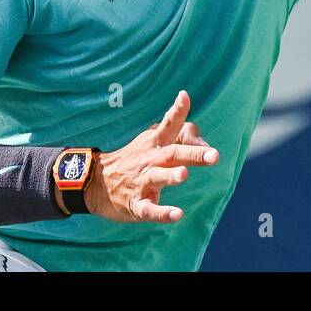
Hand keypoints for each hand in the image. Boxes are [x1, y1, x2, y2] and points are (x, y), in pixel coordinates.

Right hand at [82, 90, 219, 222]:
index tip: (184, 96)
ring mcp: (141, 182)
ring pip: (157, 178)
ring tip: (184, 174)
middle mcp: (149, 160)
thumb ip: (176, 137)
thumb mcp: (150, 143)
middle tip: (214, 155)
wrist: (95, 183)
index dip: (177, 111)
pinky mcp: (136, 205)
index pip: (168, 124)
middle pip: (172, 153)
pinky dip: (163, 213)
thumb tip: (199, 134)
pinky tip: (178, 214)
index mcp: (154, 144)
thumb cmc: (133, 160)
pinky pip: (150, 210)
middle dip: (193, 154)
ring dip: (171, 176)